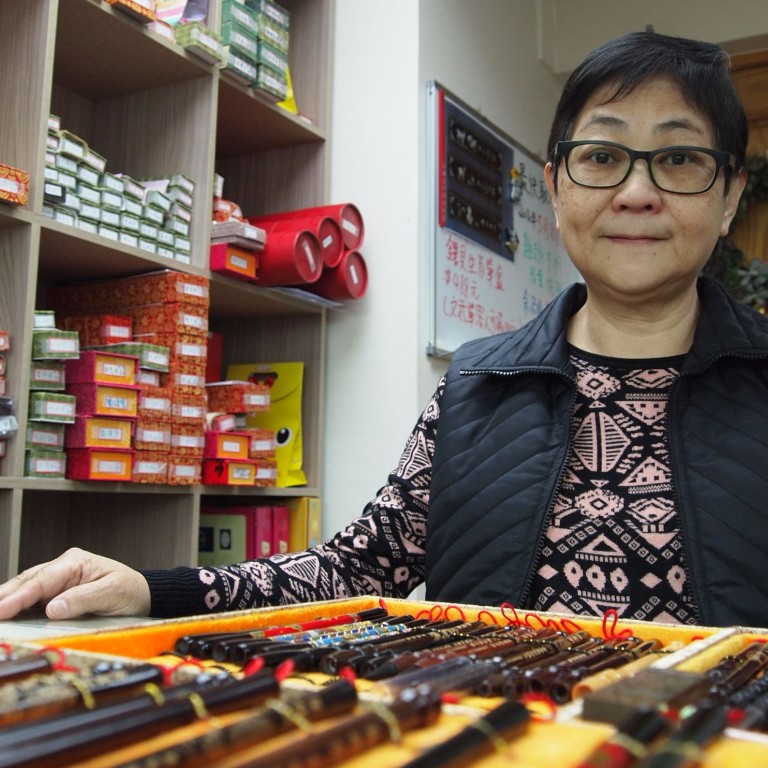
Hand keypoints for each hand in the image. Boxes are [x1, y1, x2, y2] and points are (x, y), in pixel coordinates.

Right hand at [0, 548, 150, 620]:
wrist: (140, 594)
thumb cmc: (129, 590)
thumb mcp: (112, 593)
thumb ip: (82, 599)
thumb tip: (52, 609)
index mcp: (75, 562)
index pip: (41, 580)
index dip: (18, 597)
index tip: (1, 609)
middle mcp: (62, 568)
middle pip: (26, 582)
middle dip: (5, 597)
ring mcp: (57, 581)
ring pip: (25, 590)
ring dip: (8, 602)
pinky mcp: (56, 594)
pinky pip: (32, 601)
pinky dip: (17, 608)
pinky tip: (7, 617)